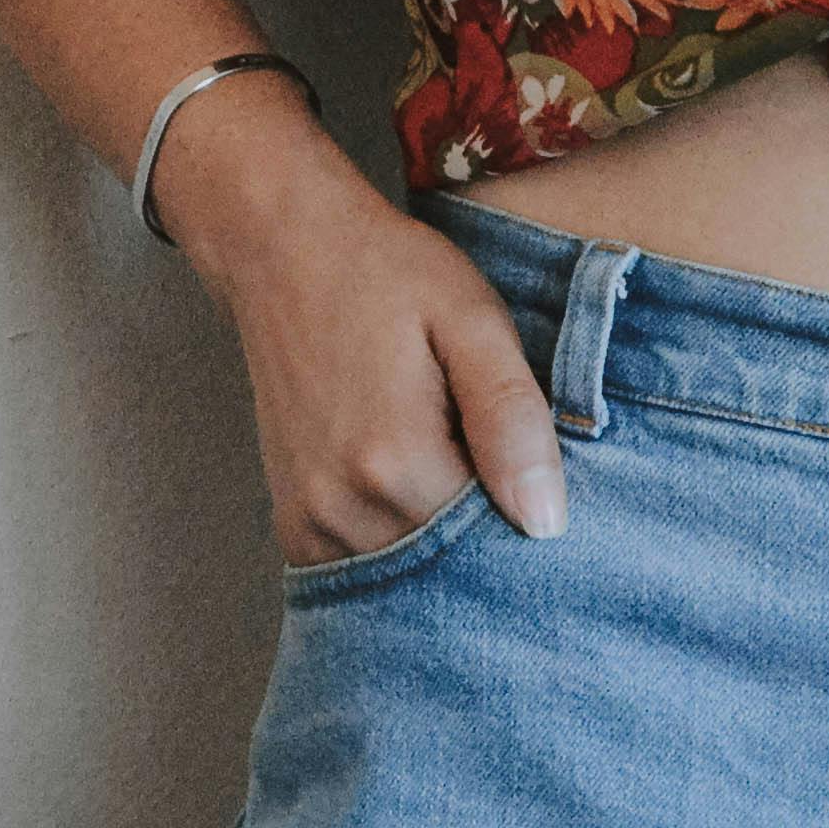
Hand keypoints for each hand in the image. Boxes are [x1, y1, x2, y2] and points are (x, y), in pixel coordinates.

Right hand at [154, 84, 568, 565]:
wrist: (282, 250)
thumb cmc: (387, 274)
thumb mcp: (472, 320)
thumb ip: (511, 417)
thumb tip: (546, 523)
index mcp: (396, 463)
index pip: (498, 545)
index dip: (532, 517)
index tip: (538, 472)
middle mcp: (344, 509)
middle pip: (452, 571)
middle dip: (489, 538)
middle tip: (498, 461)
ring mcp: (310, 523)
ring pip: (411, 576)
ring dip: (445, 542)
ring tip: (456, 462)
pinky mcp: (294, 523)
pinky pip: (368, 569)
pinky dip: (403, 544)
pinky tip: (418, 486)